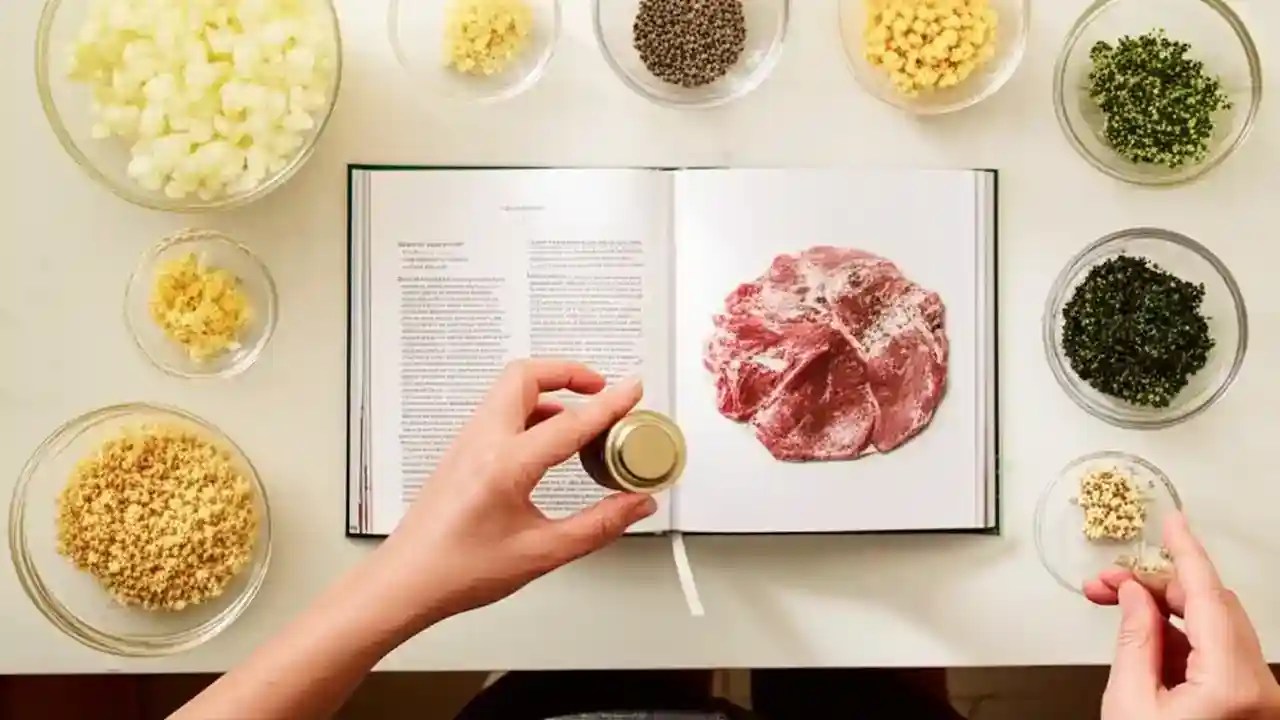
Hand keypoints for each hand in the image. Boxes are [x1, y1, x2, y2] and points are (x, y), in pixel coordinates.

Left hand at [366, 360, 657, 634]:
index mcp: (505, 465)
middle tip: (599, 387)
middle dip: (568, 373)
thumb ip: (598, 525)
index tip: (632, 391)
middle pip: (526, 375)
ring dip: (548, 392)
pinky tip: (548, 439)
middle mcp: (482, 442)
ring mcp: (467, 442)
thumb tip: (634, 504)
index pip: (570, 422)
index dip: (609, 404)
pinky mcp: (461, 451)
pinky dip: (530, 410)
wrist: (407, 582)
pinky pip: (499, 411)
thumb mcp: (542, 553)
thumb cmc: (458, 571)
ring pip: (509, 390)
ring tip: (579, 417)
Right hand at [1086, 513, 1279, 719]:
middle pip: (1211, 607)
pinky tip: (1144, 640)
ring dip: (1165, 612)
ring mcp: (1260, 700)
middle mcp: (1259, 689)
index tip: (1173, 521)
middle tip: (1108, 583)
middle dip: (1156, 587)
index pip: (1206, 595)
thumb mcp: (1129, 703)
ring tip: (1116, 608)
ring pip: (1214, 628)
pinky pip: (1218, 655)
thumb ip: (1133, 638)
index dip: (1185, 552)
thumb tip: (1133, 594)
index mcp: (1232, 685)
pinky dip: (1180, 640)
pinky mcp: (1252, 708)